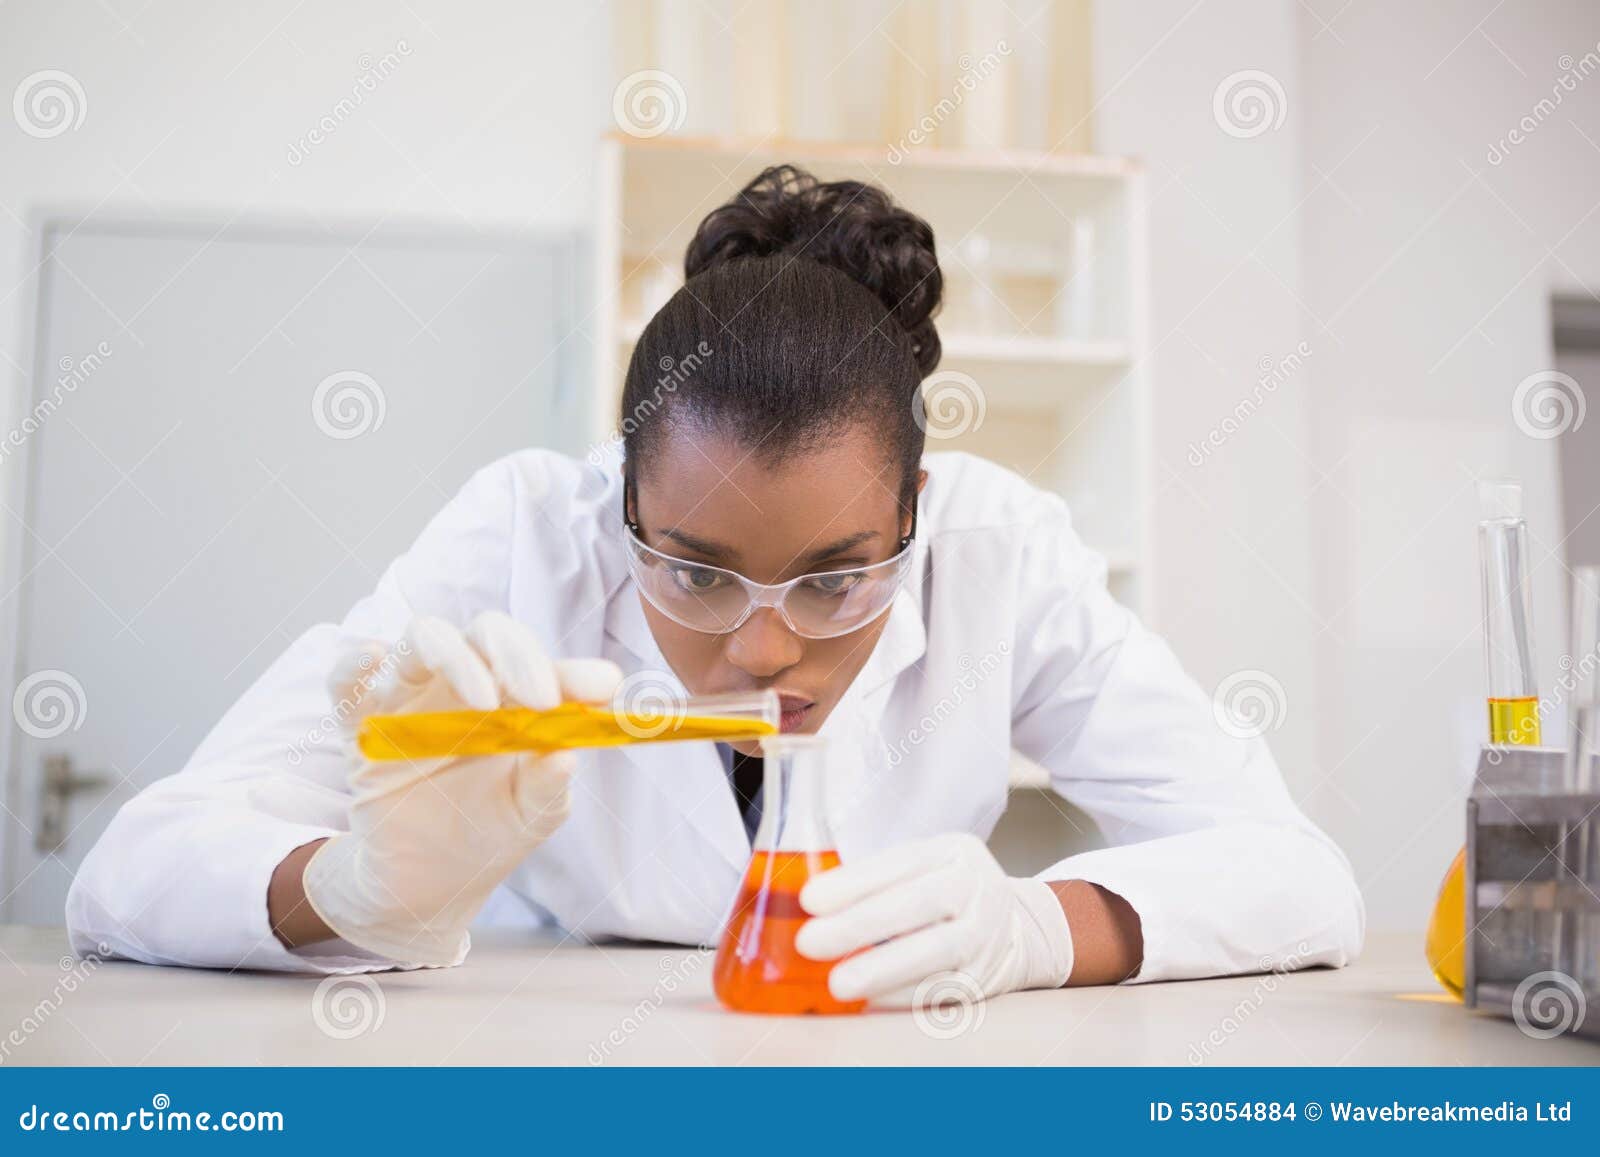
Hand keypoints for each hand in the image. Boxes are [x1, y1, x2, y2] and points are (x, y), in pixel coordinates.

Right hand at [302, 611, 620, 965]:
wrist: (428, 887)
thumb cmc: (490, 833)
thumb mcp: (531, 816)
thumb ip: (549, 785)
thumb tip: (568, 755)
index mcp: (514, 698)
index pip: (543, 664)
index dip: (574, 671)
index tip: (603, 687)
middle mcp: (464, 686)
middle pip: (485, 632)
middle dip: (517, 654)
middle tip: (542, 699)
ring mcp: (412, 701)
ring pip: (424, 639)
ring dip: (456, 656)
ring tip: (485, 700)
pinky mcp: (363, 729)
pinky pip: (347, 683)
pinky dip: (354, 665)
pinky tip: (371, 660)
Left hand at [794, 833, 1074, 1006]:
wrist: (1015, 928)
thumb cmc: (947, 894)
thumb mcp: (925, 866)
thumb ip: (877, 878)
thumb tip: (804, 902)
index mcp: (953, 852)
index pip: (901, 862)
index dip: (855, 882)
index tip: (810, 899)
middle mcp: (976, 888)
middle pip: (919, 904)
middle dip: (860, 924)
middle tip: (810, 942)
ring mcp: (985, 935)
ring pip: (934, 952)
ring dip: (882, 969)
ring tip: (838, 983)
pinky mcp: (984, 978)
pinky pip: (940, 988)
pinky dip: (901, 995)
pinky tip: (868, 1000)